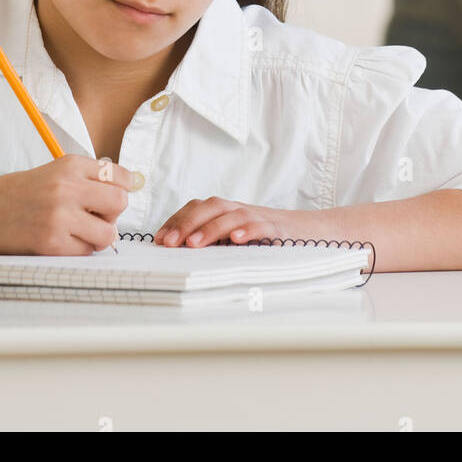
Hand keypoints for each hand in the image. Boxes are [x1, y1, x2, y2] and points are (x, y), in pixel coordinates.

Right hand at [0, 154, 139, 254]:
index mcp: (70, 165)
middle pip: (119, 203)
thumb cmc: (23, 193)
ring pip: (108, 234)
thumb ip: (90, 178)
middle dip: (112, 213)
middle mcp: (66, 187)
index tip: (117, 194)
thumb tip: (133, 186)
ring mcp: (59, 217)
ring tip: (80, 231)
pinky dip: (80, 250)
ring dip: (99, 236)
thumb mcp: (56, 172)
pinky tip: (64, 241)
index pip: (119, 175)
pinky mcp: (51, 244)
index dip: (123, 188)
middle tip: (96, 216)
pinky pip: (86, 252)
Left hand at [154, 197, 296, 247]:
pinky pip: (260, 226)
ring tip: (193, 244)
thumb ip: (209, 242)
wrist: (303, 231)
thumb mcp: (231, 239)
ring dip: (210, 228)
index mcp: (224, 211)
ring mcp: (256, 217)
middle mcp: (237, 209)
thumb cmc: (260, 238)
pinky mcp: (276, 229)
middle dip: (186, 223)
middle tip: (169, 243)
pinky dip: (248, 230)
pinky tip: (236, 239)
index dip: (176, 220)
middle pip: (209, 207)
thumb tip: (175, 253)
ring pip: (231, 216)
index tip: (159, 239)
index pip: (196, 208)